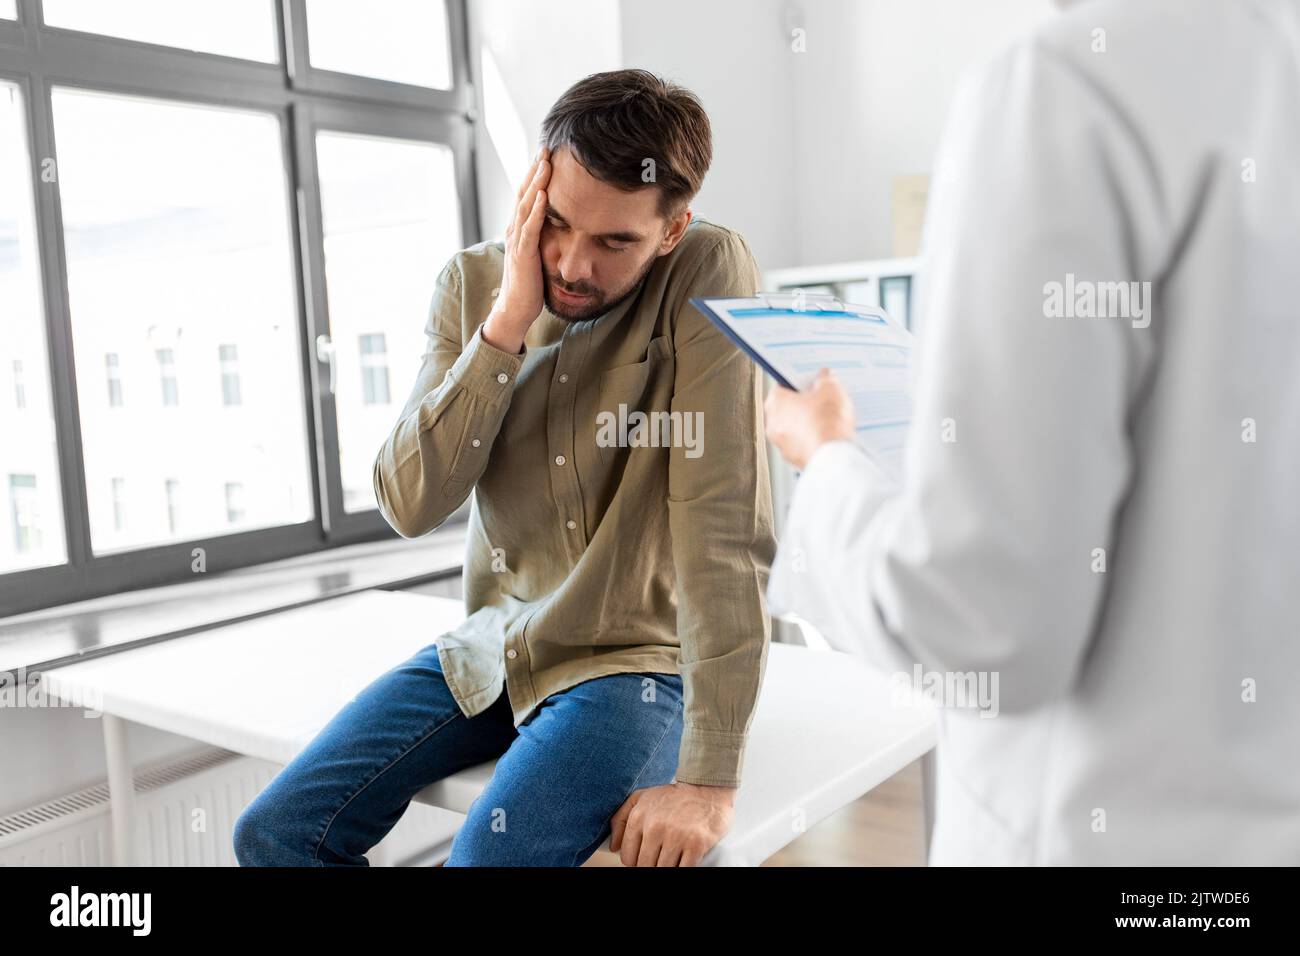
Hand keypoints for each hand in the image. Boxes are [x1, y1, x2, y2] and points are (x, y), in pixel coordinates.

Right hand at [482, 147, 550, 353]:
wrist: (515, 310)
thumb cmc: (528, 285)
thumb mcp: (537, 255)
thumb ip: (542, 239)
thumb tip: (556, 226)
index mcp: (518, 230)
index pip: (526, 196)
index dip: (534, 176)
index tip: (546, 156)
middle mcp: (514, 231)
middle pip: (524, 194)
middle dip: (534, 171)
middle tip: (545, 148)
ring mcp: (517, 242)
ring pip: (526, 206)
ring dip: (536, 184)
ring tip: (545, 163)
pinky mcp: (523, 255)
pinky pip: (530, 229)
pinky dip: (537, 211)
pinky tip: (544, 196)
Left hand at [608, 781, 736, 866]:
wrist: (706, 789)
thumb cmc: (673, 797)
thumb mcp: (641, 798)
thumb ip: (620, 819)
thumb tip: (613, 847)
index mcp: (639, 817)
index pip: (628, 857)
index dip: (635, 861)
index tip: (644, 857)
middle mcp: (655, 827)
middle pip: (645, 866)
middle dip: (651, 864)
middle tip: (660, 856)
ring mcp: (676, 836)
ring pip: (663, 870)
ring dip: (667, 866)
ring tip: (672, 856)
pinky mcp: (696, 844)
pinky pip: (683, 870)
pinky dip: (682, 868)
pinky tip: (683, 858)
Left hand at [764, 367, 855, 469]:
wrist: (833, 456)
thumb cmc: (826, 423)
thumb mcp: (830, 389)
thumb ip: (825, 379)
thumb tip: (825, 377)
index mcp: (775, 403)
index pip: (781, 386)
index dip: (798, 383)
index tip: (811, 382)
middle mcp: (773, 425)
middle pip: (787, 408)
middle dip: (804, 403)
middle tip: (823, 399)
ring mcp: (782, 445)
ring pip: (794, 429)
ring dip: (808, 423)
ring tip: (830, 418)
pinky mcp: (795, 459)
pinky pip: (803, 444)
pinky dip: (813, 440)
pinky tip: (829, 436)